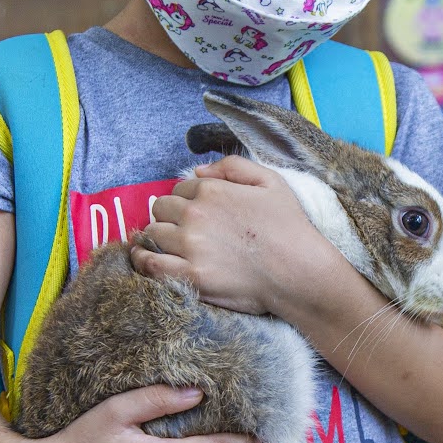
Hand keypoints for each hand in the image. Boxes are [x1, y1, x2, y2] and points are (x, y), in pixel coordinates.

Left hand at [130, 157, 338, 315]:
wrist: (299, 272)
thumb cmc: (290, 227)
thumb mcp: (271, 181)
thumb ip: (232, 166)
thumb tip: (198, 171)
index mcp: (212, 190)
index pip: (180, 189)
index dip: (186, 199)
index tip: (196, 213)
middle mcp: (195, 215)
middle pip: (161, 209)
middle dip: (170, 216)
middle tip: (185, 229)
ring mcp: (190, 247)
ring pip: (153, 234)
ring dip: (158, 237)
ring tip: (167, 245)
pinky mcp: (190, 276)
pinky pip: (150, 264)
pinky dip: (143, 260)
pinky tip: (145, 258)